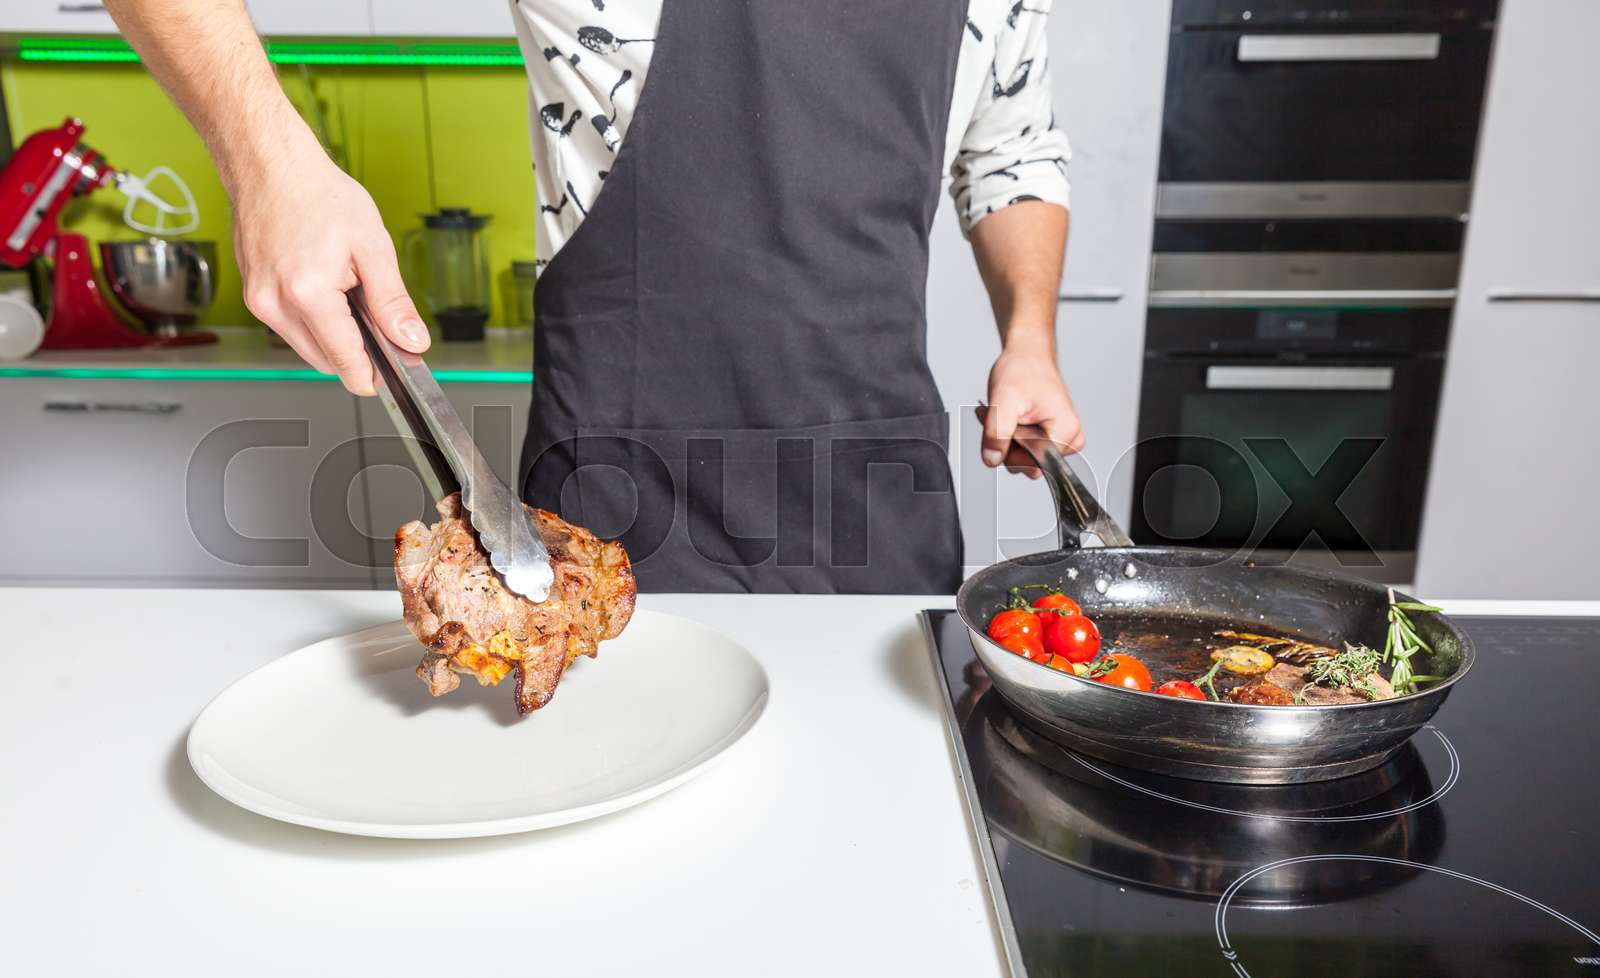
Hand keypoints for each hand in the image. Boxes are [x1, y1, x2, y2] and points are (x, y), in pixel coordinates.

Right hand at [232, 139, 427, 394]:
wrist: (269, 166)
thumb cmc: (318, 195)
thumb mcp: (373, 247)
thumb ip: (393, 302)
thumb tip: (412, 341)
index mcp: (309, 294)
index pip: (345, 362)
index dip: (373, 374)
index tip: (392, 374)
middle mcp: (275, 304)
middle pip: (326, 361)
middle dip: (355, 350)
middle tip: (374, 315)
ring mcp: (259, 302)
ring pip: (307, 347)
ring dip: (333, 334)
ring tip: (345, 290)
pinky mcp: (253, 296)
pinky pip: (290, 327)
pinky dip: (313, 319)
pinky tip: (323, 286)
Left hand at [982, 342, 1083, 478]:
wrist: (1027, 356)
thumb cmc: (1023, 371)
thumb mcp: (1004, 400)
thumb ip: (997, 433)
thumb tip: (993, 460)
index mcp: (1066, 431)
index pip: (1034, 464)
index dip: (1011, 449)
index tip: (1001, 424)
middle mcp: (1069, 439)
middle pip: (1028, 464)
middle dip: (1005, 443)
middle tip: (997, 415)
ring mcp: (1061, 440)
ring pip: (1023, 459)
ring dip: (1004, 439)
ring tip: (1000, 412)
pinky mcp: (1051, 438)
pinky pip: (1025, 451)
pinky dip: (1009, 436)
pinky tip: (1004, 417)